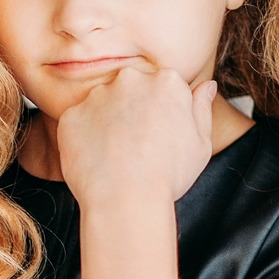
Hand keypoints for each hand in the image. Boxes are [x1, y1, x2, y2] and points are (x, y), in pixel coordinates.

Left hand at [55, 64, 215, 206]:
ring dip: (107, 122)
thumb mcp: (200, 143)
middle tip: (136, 146)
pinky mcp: (72, 114)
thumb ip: (201, 109)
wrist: (127, 199)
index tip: (158, 135)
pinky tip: (97, 159)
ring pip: (102, 104)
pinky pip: (78, 122)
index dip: (160, 114)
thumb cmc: (169, 176)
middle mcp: (130, 79)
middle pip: (130, 89)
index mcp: (166, 81)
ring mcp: (97, 95)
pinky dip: (84, 138)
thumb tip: (206, 87)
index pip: (161, 87)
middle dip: (132, 111)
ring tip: (116, 155)